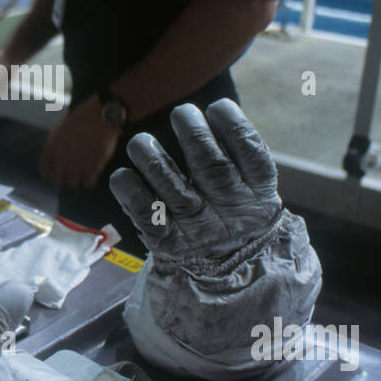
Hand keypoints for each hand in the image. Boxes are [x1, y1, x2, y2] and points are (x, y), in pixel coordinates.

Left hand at [38, 94, 119, 189]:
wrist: (99, 116)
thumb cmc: (82, 119)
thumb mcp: (61, 130)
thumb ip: (57, 146)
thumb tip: (58, 160)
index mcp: (51, 148)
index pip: (44, 170)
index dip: (50, 175)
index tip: (55, 176)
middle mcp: (61, 159)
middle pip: (58, 181)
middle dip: (65, 179)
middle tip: (72, 176)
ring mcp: (76, 164)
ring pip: (73, 183)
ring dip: (78, 179)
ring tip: (84, 174)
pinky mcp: (91, 167)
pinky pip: (88, 183)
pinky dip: (90, 180)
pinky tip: (92, 175)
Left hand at [109, 98, 281, 259]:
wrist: (227, 273)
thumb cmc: (234, 214)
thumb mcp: (254, 191)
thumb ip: (239, 157)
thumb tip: (215, 112)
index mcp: (259, 194)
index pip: (253, 157)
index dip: (235, 128)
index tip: (218, 108)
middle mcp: (230, 211)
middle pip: (212, 168)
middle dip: (194, 135)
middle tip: (182, 113)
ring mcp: (198, 229)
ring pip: (175, 189)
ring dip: (154, 160)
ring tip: (140, 143)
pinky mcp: (168, 243)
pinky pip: (146, 215)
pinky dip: (131, 192)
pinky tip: (122, 176)